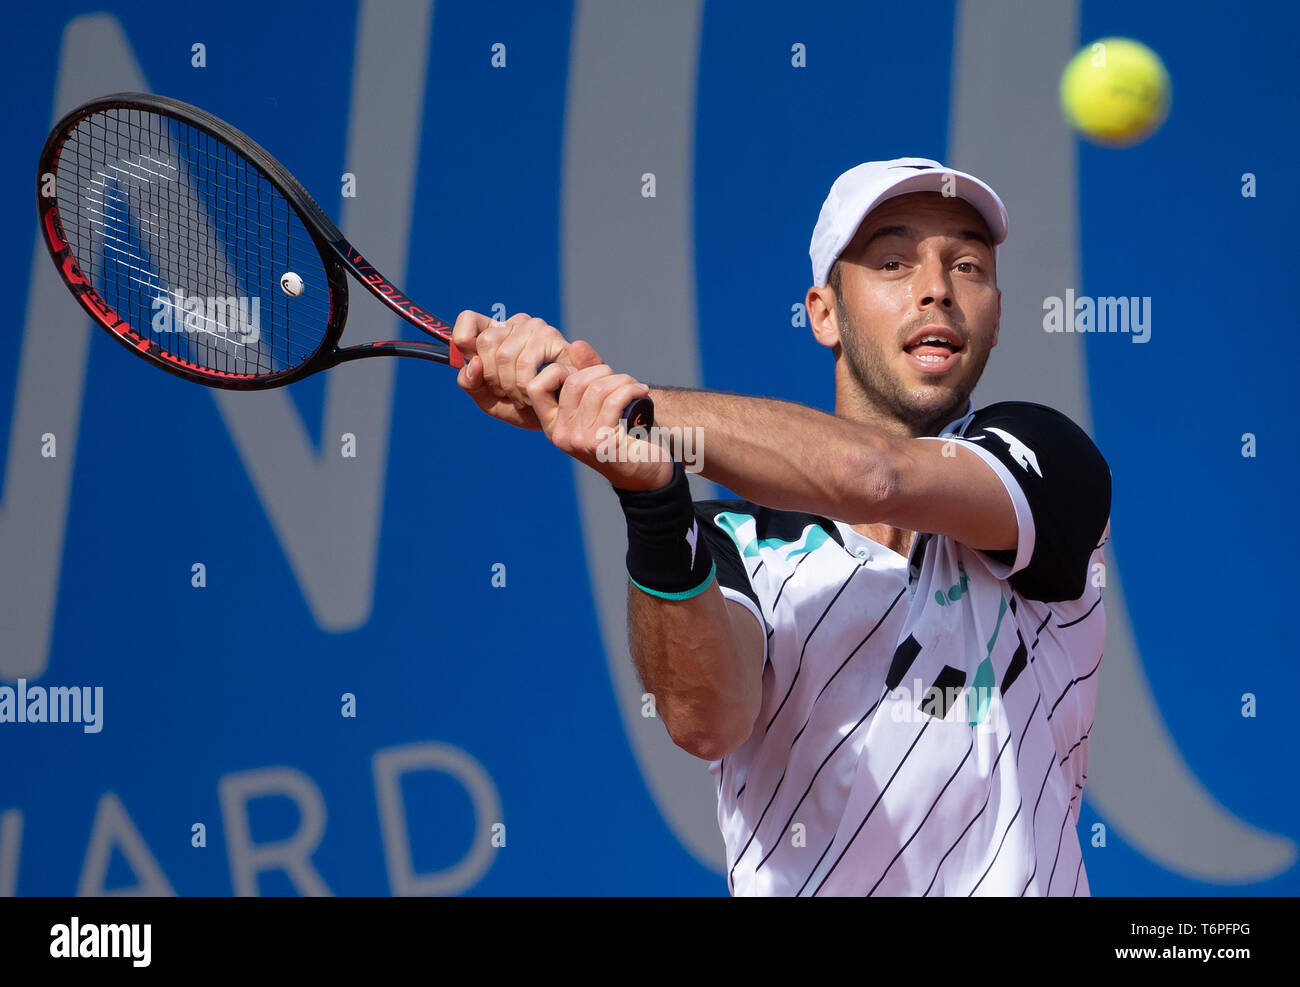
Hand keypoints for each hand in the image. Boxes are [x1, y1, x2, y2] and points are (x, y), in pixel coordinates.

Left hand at [453, 311, 586, 429]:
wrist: (559, 419)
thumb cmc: (526, 407)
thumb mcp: (490, 400)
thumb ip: (471, 383)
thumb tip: (473, 364)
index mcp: (497, 332)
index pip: (469, 320)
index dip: (464, 344)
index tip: (476, 368)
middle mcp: (516, 324)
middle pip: (486, 342)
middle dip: (492, 378)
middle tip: (507, 394)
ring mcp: (536, 328)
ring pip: (504, 355)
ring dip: (510, 387)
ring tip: (522, 399)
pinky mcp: (554, 339)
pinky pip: (524, 364)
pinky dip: (524, 387)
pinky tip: (534, 396)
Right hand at [526, 340, 672, 490]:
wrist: (645, 474)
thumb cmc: (622, 436)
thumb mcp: (599, 404)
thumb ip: (587, 376)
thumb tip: (576, 344)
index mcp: (552, 424)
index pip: (535, 385)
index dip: (559, 369)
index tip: (588, 375)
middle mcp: (560, 434)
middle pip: (571, 381)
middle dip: (601, 371)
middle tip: (621, 379)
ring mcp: (578, 440)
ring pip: (595, 388)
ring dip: (621, 380)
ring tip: (635, 387)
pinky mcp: (600, 443)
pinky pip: (613, 400)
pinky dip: (631, 389)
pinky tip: (641, 392)